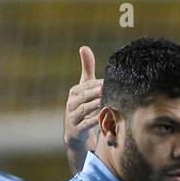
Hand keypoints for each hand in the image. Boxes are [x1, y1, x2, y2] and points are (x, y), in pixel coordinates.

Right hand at [64, 46, 102, 171]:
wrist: (76, 134)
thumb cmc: (83, 106)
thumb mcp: (83, 87)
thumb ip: (86, 68)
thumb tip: (84, 47)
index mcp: (74, 92)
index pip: (86, 85)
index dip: (96, 83)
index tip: (108, 81)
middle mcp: (71, 103)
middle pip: (84, 96)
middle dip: (95, 92)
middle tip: (106, 88)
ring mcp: (72, 117)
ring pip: (84, 110)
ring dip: (94, 106)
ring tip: (105, 102)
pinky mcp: (76, 130)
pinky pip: (85, 125)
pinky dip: (93, 121)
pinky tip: (102, 118)